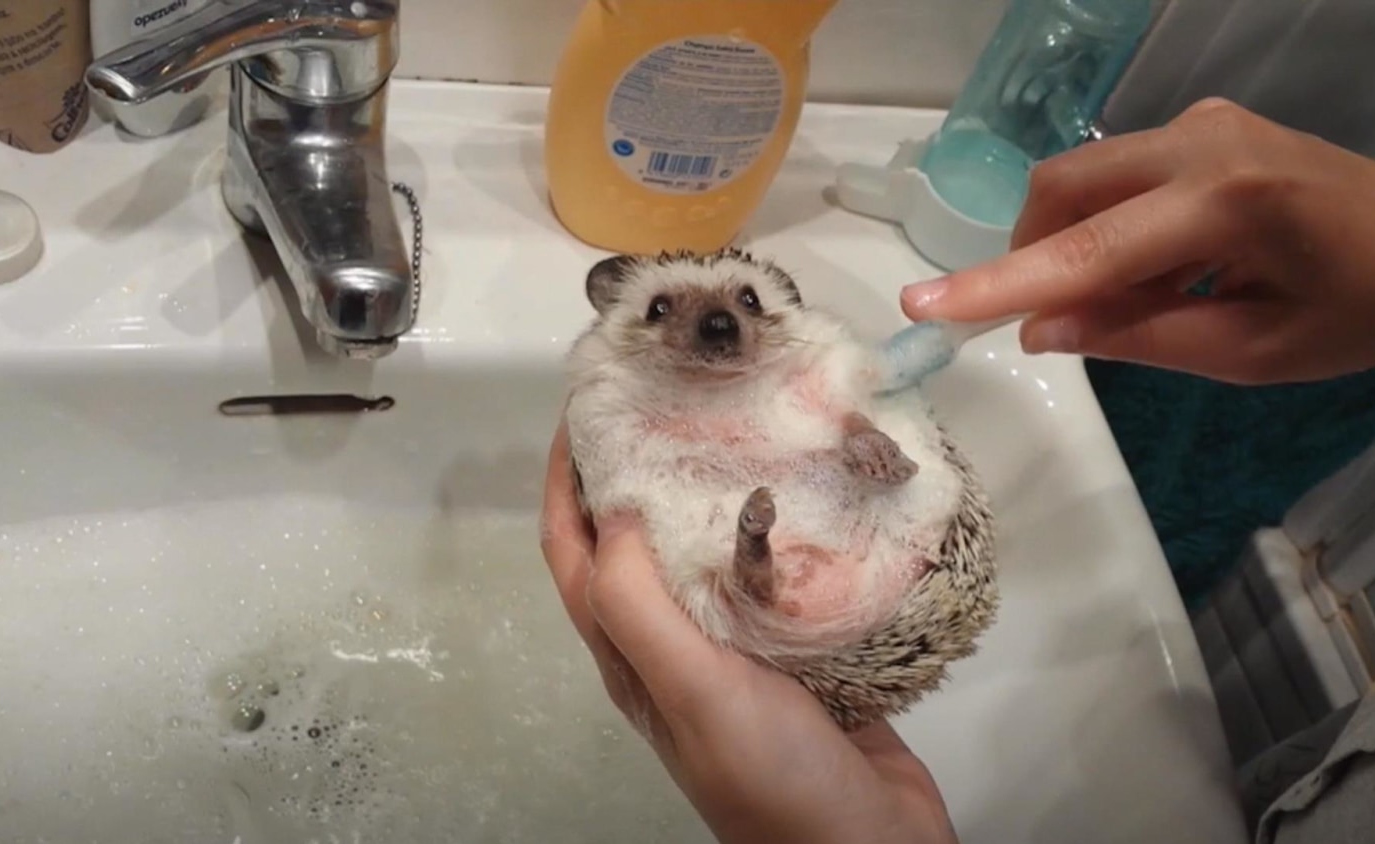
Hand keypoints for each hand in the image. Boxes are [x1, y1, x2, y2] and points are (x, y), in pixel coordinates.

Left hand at [539, 423, 957, 843]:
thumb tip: (615, 509)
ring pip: (706, 550)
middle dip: (639, 467)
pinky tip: (807, 489)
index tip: (585, 405)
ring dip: (711, 489)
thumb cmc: (770, 778)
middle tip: (673, 395)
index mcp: (631, 654)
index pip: (574, 548)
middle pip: (636, 541)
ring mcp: (737, 647)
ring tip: (738, 424)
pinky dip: (781, 527)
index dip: (567, 477)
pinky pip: (777, 574)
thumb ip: (640, 607)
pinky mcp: (799, 648)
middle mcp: (674, 644)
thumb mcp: (689, 690)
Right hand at [901, 98, 1374, 384]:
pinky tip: (1158, 270)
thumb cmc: (1362, 309)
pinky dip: (1106, 228)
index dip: (998, 284)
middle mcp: (1201, 142)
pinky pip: (1116, 176)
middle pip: (1061, 189)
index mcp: (1227, 204)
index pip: (1087, 251)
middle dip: (1031, 257)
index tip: (921, 306)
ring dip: (1069, 244)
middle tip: (1059, 322)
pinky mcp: (1201, 125)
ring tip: (1129, 302)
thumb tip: (1040, 330)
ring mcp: (1200, 124)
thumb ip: (1142, 336)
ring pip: (1080, 178)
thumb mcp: (1255, 352)